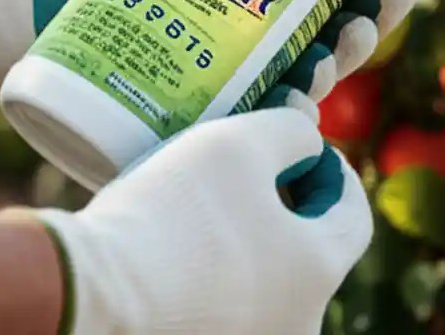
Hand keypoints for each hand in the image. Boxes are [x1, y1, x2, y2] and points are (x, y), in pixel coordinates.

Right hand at [35, 108, 370, 334]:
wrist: (91, 293)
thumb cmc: (172, 215)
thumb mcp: (237, 145)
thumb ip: (288, 130)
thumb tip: (305, 132)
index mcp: (319, 274)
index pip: (354, 215)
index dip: (333, 170)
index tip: (303, 146)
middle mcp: (298, 326)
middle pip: (309, 252)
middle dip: (287, 205)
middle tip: (251, 168)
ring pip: (266, 282)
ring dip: (250, 241)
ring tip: (207, 204)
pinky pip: (226, 307)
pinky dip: (216, 274)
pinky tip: (180, 246)